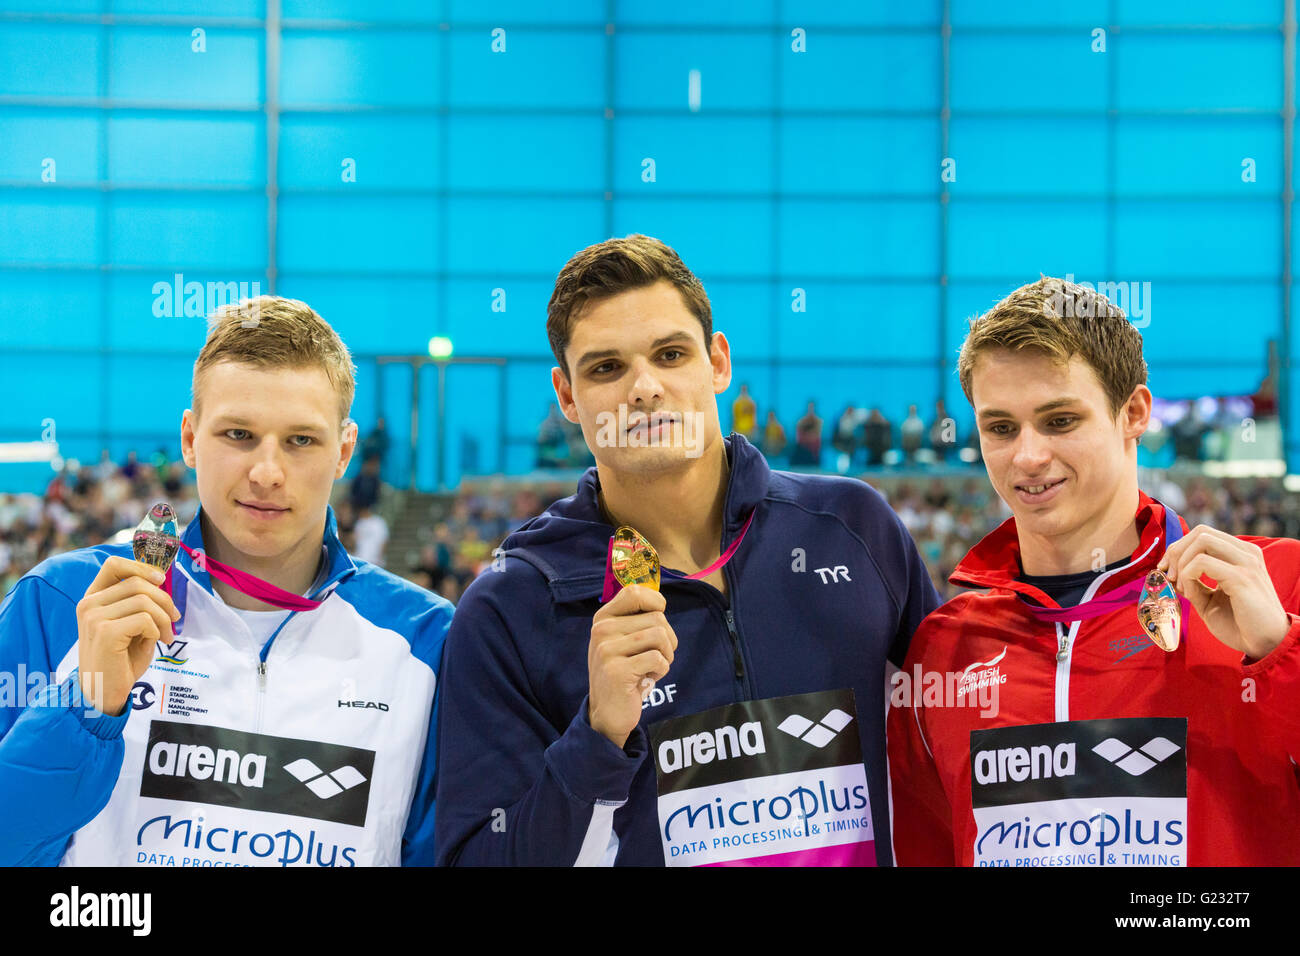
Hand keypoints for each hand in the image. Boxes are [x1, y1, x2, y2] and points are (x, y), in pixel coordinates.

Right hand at [76, 556, 180, 715]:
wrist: (105, 692)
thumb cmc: (121, 659)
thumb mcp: (130, 624)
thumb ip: (138, 602)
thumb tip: (160, 578)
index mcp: (93, 598)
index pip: (113, 564)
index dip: (142, 567)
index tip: (161, 580)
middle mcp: (88, 604)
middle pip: (138, 583)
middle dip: (164, 600)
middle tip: (174, 619)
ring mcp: (93, 617)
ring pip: (144, 600)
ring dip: (164, 618)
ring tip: (167, 635)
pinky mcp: (104, 632)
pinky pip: (144, 619)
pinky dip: (157, 629)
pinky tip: (155, 642)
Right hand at [587, 584, 676, 748]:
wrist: (607, 713)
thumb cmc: (623, 672)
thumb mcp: (621, 641)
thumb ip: (635, 620)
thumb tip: (659, 600)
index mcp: (603, 618)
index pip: (634, 592)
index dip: (656, 602)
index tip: (659, 620)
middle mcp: (602, 630)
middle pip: (657, 618)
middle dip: (668, 639)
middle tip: (657, 657)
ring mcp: (607, 650)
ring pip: (660, 636)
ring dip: (667, 655)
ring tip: (653, 667)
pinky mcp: (617, 671)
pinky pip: (658, 659)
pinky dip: (662, 670)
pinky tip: (648, 678)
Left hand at [1157, 525, 1290, 659]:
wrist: (1265, 644)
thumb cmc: (1238, 623)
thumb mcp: (1209, 598)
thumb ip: (1192, 581)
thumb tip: (1167, 570)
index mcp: (1241, 554)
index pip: (1203, 533)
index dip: (1177, 548)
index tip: (1165, 569)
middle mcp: (1246, 553)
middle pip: (1201, 531)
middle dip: (1176, 551)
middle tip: (1169, 576)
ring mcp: (1247, 563)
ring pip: (1201, 540)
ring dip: (1181, 562)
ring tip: (1181, 587)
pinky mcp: (1242, 577)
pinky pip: (1202, 562)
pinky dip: (1187, 576)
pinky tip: (1190, 595)